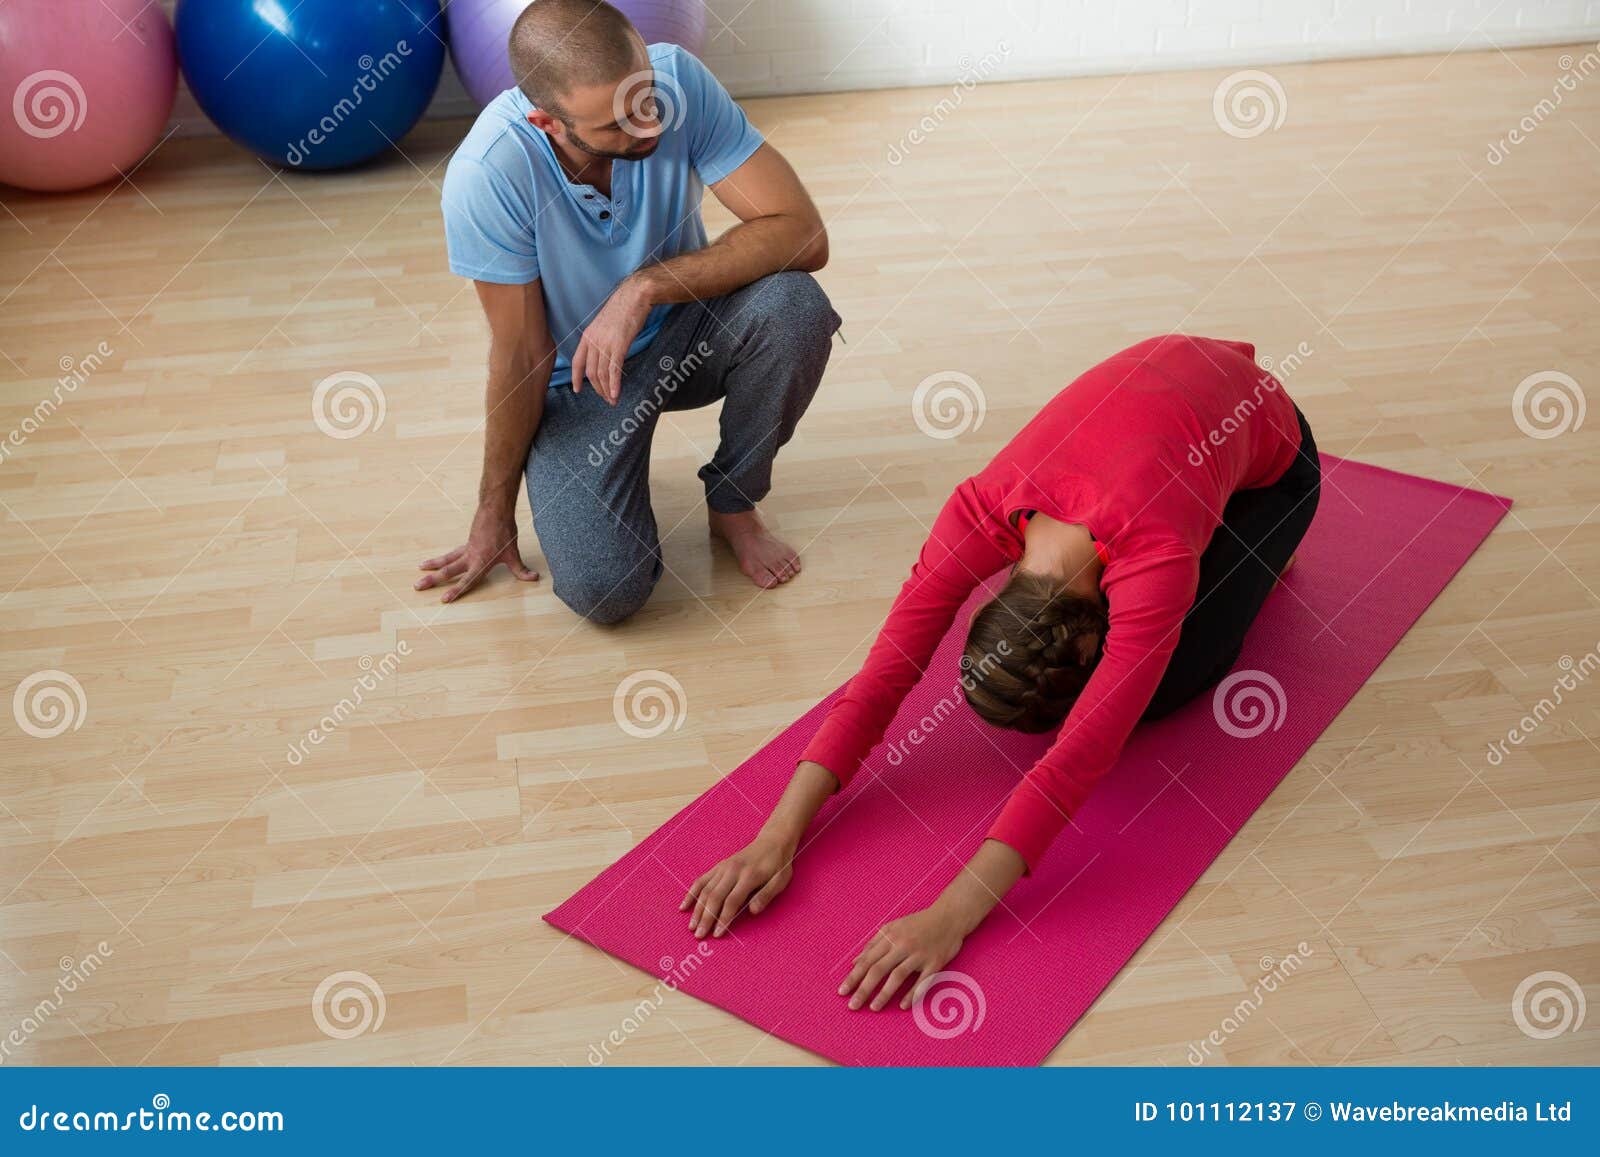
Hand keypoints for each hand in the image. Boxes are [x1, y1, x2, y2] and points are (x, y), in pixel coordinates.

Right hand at [416, 505, 538, 602]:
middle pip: (449, 570)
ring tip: (419, 572)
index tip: (444, 599)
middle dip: (433, 580)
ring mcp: (466, 550)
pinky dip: (440, 559)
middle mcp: (470, 557)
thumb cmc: (505, 532)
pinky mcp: (465, 544)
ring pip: (446, 561)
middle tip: (417, 586)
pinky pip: (450, 554)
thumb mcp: (514, 554)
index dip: (456, 590)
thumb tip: (534, 578)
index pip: (467, 580)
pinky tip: (430, 562)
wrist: (496, 511)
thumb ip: (521, 569)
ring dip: (431, 567)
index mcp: (481, 562)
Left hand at [570, 280, 650, 404]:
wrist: (634, 296)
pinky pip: (613, 370)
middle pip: (591, 372)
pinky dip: (614, 385)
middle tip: (605, 398)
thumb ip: (601, 339)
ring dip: (606, 390)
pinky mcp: (619, 346)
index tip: (577, 389)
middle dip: (597, 388)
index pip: (577, 361)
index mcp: (587, 336)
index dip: (576, 378)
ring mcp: (605, 344)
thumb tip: (604, 352)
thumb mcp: (604, 324)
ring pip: (601, 374)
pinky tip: (616, 394)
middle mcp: (593, 341)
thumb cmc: (622, 308)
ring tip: (612, 400)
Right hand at [680, 832, 795, 938]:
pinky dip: (691, 893)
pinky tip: (684, 906)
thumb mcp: (781, 880)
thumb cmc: (778, 865)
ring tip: (692, 927)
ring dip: (697, 910)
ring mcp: (723, 867)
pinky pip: (701, 880)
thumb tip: (753, 911)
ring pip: (706, 890)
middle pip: (715, 897)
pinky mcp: (718, 867)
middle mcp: (733, 871)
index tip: (717, 934)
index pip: (732, 901)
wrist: (772, 842)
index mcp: (749, 876)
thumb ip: (767, 895)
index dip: (723, 919)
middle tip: (699, 936)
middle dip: (706, 918)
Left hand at [839, 903, 966, 1010]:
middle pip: (879, 969)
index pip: (867, 960)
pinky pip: (922, 981)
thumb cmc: (918, 923)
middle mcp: (903, 945)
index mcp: (890, 937)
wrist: (949, 916)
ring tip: (873, 1008)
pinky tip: (902, 1005)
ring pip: (898, 976)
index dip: (853, 977)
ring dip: (884, 994)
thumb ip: (873, 944)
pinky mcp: (935, 962)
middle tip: (852, 1006)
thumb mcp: (893, 927)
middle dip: (864, 989)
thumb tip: (854, 962)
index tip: (842, 992)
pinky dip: (912, 994)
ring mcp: (919, 955)